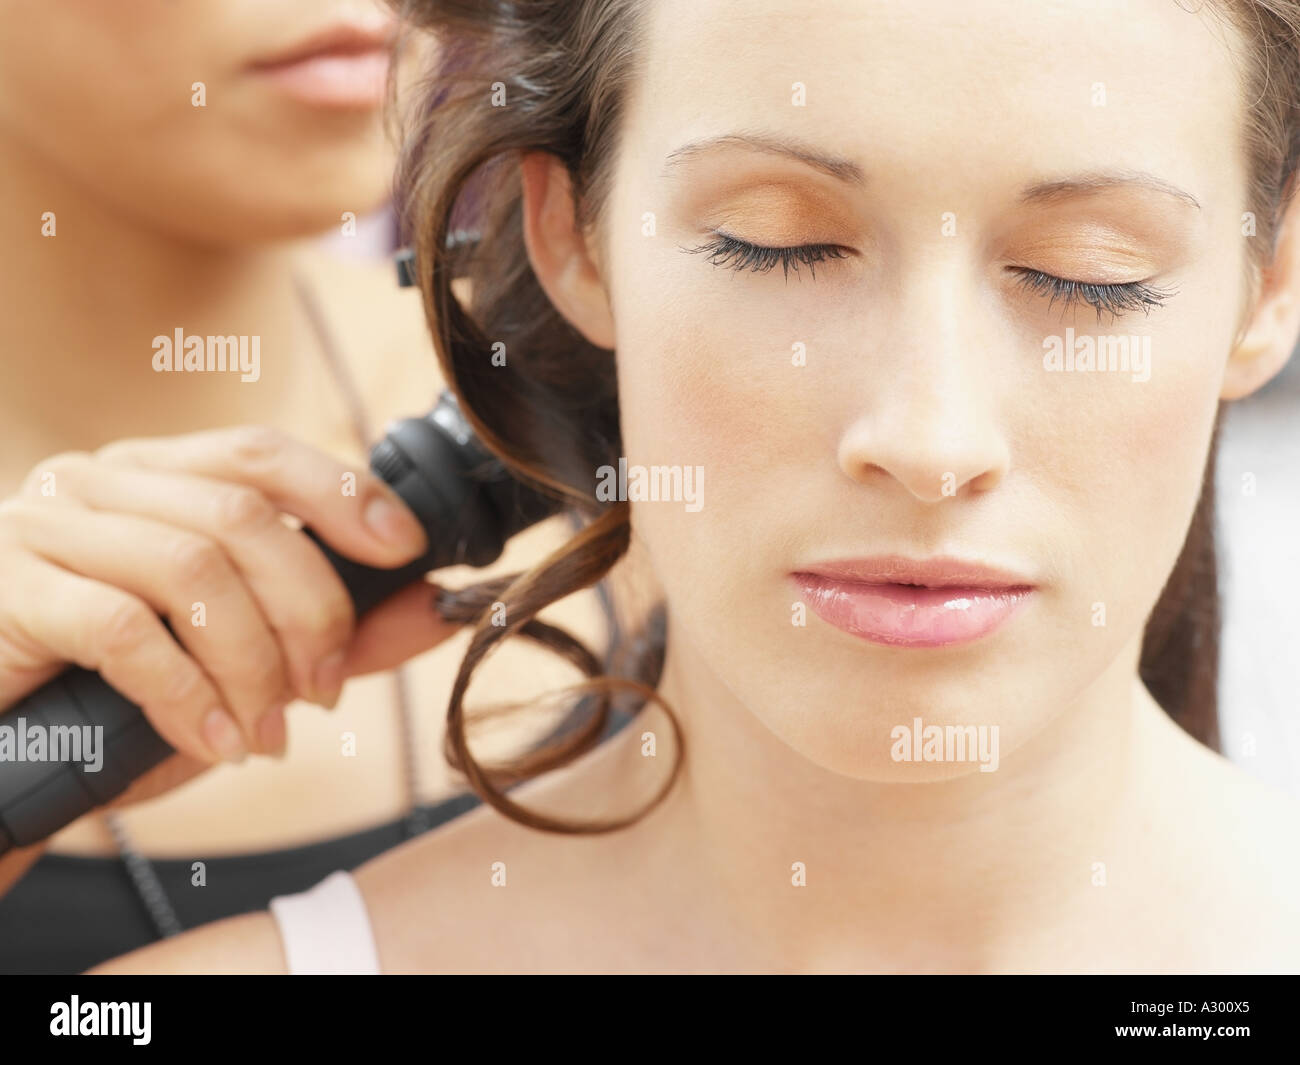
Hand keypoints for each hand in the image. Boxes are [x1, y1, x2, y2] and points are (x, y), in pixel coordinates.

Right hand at [0, 425, 458, 785]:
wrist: (0, 764)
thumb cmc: (115, 701)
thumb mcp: (243, 664)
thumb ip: (338, 633)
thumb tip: (434, 607)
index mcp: (153, 479)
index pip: (260, 454)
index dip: (342, 493)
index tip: (407, 549)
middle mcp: (95, 483)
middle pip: (241, 514)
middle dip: (309, 607)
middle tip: (326, 687)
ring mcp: (41, 528)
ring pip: (192, 568)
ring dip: (253, 663)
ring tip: (268, 731)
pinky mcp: (4, 588)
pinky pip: (124, 631)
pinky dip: (189, 694)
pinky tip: (214, 741)